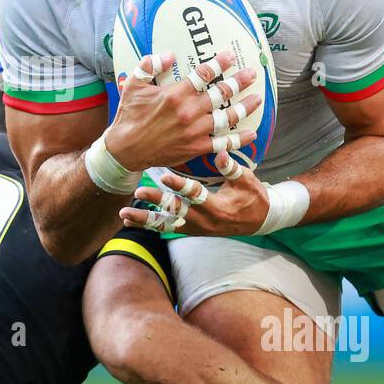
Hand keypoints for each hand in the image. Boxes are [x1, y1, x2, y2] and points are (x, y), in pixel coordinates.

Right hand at [105, 52, 260, 172]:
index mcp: (176, 94)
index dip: (220, 62)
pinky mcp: (196, 148)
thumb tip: (169, 55)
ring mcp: (195, 131)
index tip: (231, 56)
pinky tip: (251, 133)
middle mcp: (189, 111)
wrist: (125, 149)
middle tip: (251, 74)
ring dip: (244, 107)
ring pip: (227, 117)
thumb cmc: (129, 116)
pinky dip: (239, 139)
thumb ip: (149, 66)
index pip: (204, 73)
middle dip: (239, 81)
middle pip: (221, 93)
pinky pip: (223, 143)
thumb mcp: (133, 85)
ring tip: (257, 98)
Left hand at [121, 149, 268, 235]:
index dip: (180, 186)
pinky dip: (149, 225)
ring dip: (146, 219)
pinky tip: (130, 220)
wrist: (259, 221)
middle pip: (176, 211)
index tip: (164, 176)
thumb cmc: (252, 196)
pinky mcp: (190, 230)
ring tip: (125, 214)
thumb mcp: (246, 180)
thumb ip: (231, 168)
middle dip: (157, 202)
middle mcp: (204, 220)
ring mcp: (196, 228)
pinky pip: (167, 229)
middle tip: (139, 192)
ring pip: (167, 225)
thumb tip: (220, 153)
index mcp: (217, 206)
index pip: (195, 195)